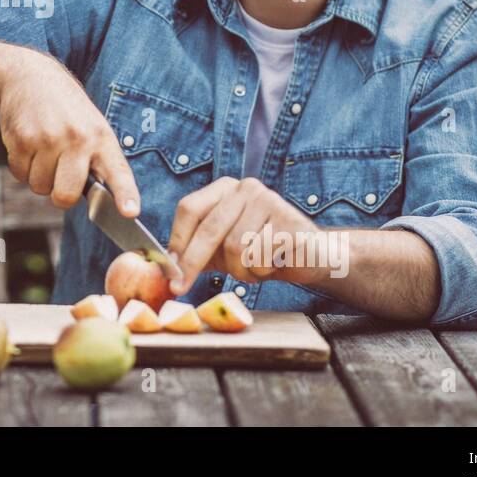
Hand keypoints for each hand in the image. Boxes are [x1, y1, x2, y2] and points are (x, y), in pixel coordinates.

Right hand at [0, 51, 140, 216]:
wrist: (30, 76)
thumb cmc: (66, 110)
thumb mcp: (91, 126)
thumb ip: (96, 161)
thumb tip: (97, 203)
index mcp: (101, 137)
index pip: (117, 171)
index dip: (124, 194)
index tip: (130, 212)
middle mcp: (77, 138)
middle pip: (66, 196)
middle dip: (60, 195)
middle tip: (60, 175)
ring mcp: (47, 138)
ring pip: (39, 187)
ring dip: (39, 176)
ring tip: (43, 148)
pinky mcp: (21, 139)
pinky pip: (20, 175)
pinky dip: (22, 166)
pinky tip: (28, 143)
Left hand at [166, 177, 321, 294]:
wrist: (311, 256)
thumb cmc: (262, 252)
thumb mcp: (222, 250)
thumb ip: (195, 251)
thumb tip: (165, 267)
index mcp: (225, 188)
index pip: (189, 209)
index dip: (176, 241)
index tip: (169, 270)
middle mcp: (246, 188)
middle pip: (208, 229)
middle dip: (192, 263)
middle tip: (180, 288)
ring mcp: (270, 201)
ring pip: (235, 248)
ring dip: (240, 270)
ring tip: (254, 269)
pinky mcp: (290, 222)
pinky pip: (260, 257)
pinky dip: (261, 272)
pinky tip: (272, 265)